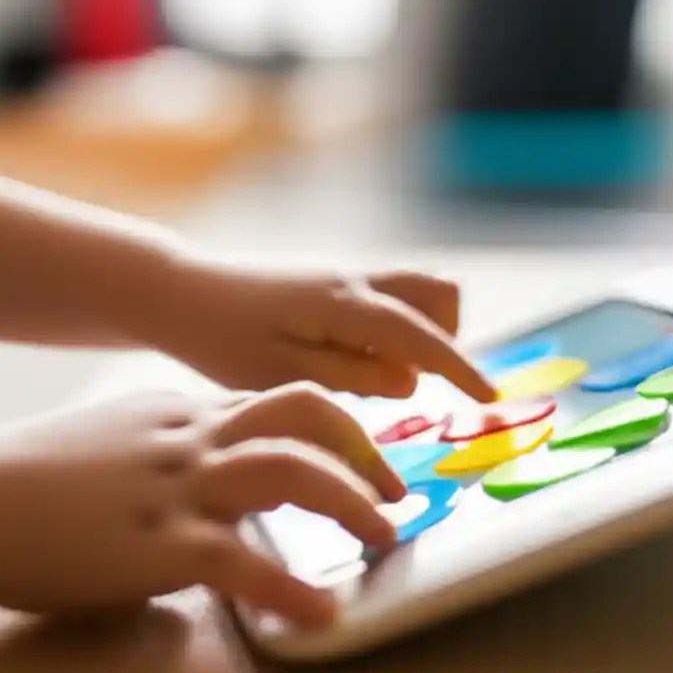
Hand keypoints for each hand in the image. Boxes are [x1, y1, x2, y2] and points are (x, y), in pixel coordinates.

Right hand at [0, 384, 403, 628]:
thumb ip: (151, 451)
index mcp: (175, 415)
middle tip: (392, 488)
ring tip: (381, 536)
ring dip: (351, 500)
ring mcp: (180, 487)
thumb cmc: (22, 476)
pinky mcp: (163, 544)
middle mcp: (190, 440)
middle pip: (303, 412)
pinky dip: (296, 589)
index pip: (270, 403)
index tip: (360, 451)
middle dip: (362, 445)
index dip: (328, 425)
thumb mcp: (103, 442)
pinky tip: (325, 614)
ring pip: (293, 468)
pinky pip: (248, 563)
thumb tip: (178, 479)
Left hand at [140, 259, 495, 401]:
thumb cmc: (220, 339)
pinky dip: (390, 328)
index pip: (421, 335)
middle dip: (446, 338)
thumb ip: (349, 379)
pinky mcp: (332, 281)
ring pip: (417, 290)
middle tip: (407, 381)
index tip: (492, 398)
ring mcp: (344, 274)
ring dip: (418, 332)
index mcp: (342, 303)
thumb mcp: (279, 375)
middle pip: (437, 292)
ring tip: (367, 372)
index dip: (461, 368)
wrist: (180, 293)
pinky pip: (386, 298)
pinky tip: (344, 358)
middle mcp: (352, 279)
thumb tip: (410, 382)